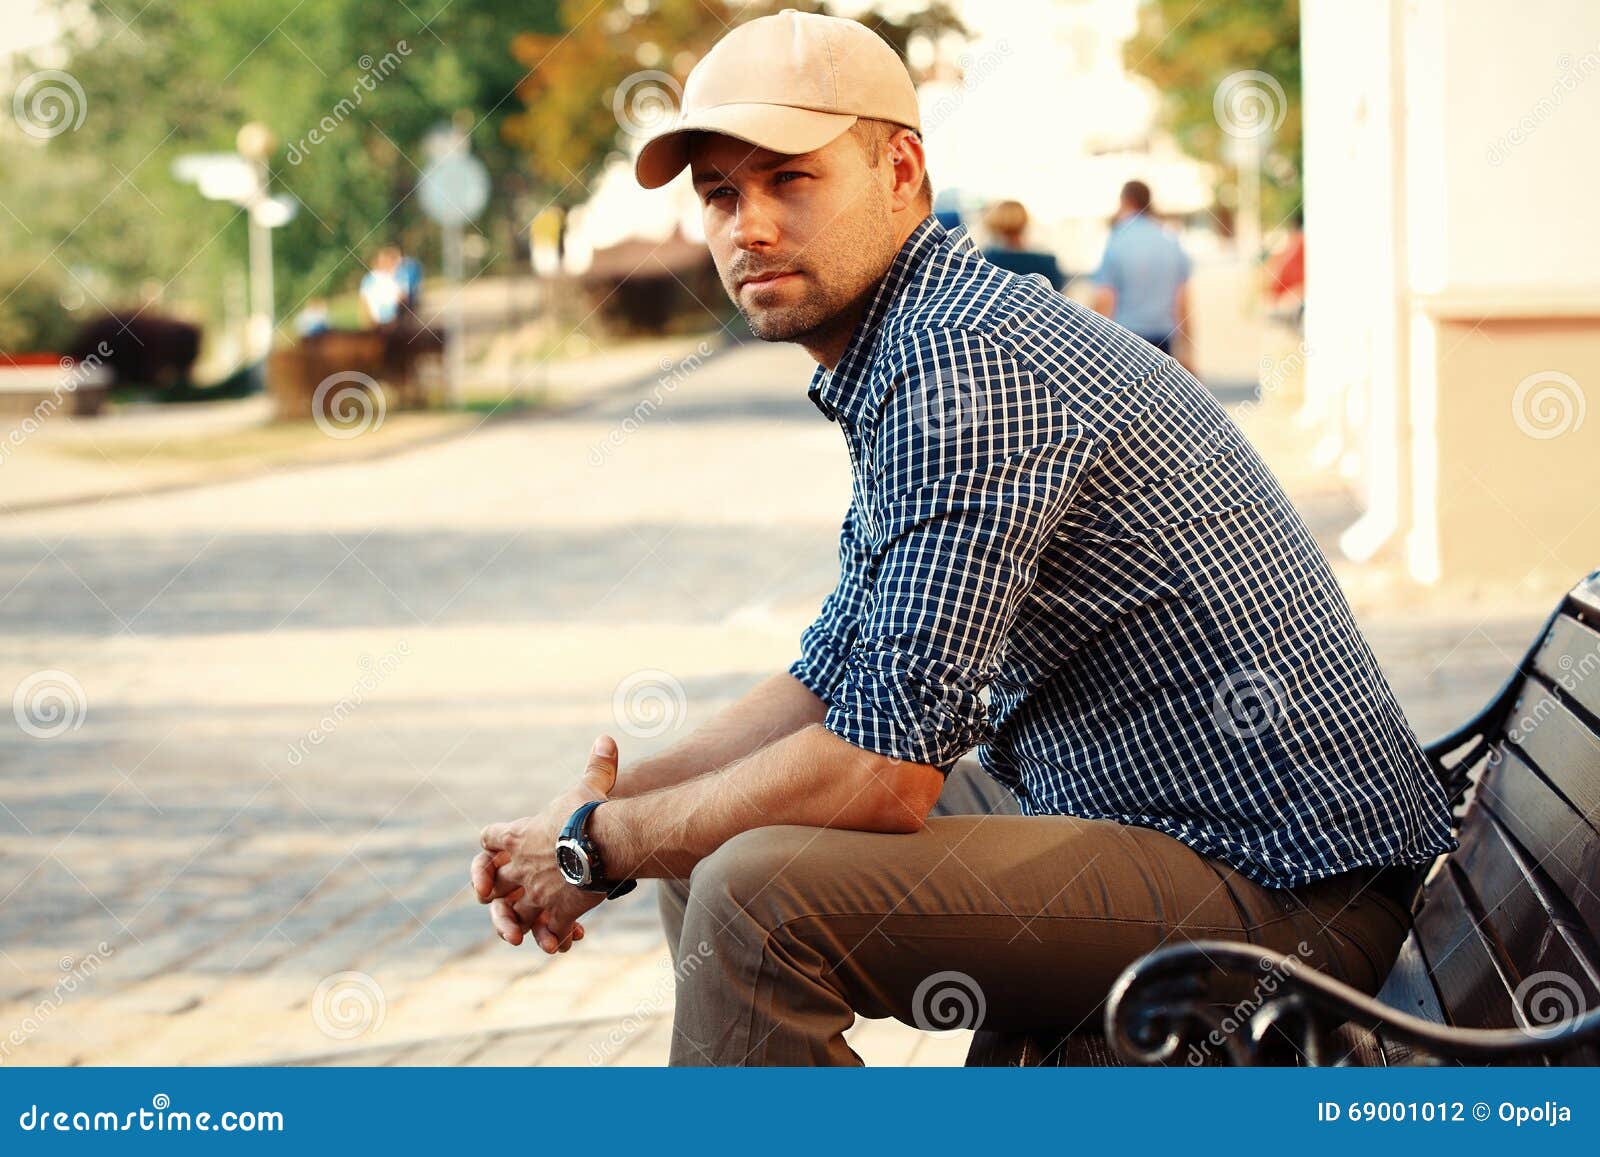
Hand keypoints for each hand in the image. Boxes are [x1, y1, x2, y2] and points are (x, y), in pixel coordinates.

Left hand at [473, 735, 620, 952]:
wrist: (605, 843)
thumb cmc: (592, 812)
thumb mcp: (591, 785)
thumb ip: (597, 766)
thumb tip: (607, 739)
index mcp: (520, 836)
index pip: (489, 838)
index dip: (491, 843)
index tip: (495, 845)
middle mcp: (521, 867)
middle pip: (492, 884)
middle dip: (495, 891)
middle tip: (501, 894)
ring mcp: (538, 892)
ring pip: (514, 915)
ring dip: (517, 924)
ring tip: (523, 932)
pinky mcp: (558, 913)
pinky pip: (548, 933)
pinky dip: (554, 938)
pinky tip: (567, 939)